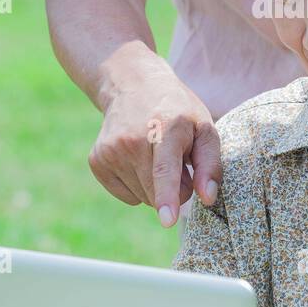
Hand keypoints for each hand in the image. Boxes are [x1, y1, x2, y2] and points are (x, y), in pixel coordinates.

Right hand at [88, 57, 220, 225]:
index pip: (165, 169)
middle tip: (177, 160)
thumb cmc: (177, 111)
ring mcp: (110, 151)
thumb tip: (208, 198)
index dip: (167, 196)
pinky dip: (138, 185)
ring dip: (156, 186)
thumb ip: (210, 164)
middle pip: (157, 192)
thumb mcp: (204, 128)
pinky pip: (127, 197)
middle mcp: (132, 140)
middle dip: (175, 189)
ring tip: (155, 154)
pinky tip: (138, 159)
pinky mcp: (97, 161)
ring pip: (143, 198)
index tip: (167, 220)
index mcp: (165, 129)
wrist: (132, 86)